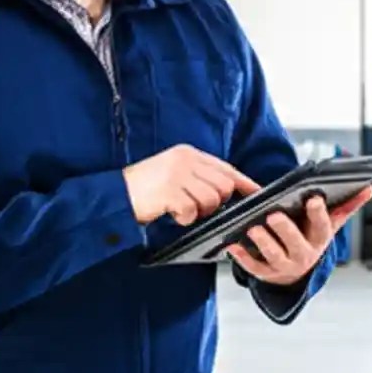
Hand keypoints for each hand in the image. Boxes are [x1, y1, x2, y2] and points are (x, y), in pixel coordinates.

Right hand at [123, 144, 260, 225]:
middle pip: (223, 185)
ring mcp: (176, 174)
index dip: (243, 182)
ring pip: (211, 199)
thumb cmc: (145, 188)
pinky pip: (191, 211)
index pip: (225, 167)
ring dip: (200, 211)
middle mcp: (184, 160)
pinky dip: (184, 218)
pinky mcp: (169, 191)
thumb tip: (227, 189)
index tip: (256, 191)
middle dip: (217, 202)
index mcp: (188, 154)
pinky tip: (171, 213)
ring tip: (181, 209)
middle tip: (197, 207)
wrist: (115, 195)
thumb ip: (198, 176)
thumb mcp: (174, 172)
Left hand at [227, 186, 371, 285]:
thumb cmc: (311, 237)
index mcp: (319, 240)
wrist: (296, 272)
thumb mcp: (329, 224)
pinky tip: (233, 245)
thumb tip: (370, 188)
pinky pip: (253, 267)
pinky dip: (242, 257)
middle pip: (296, 244)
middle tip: (274, 215)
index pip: (322, 227)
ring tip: (252, 228)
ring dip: (262, 243)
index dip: (318, 214)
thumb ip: (347, 206)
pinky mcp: (265, 273)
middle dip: (286, 230)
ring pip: (273, 256)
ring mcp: (283, 266)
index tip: (313, 198)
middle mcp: (304, 255)